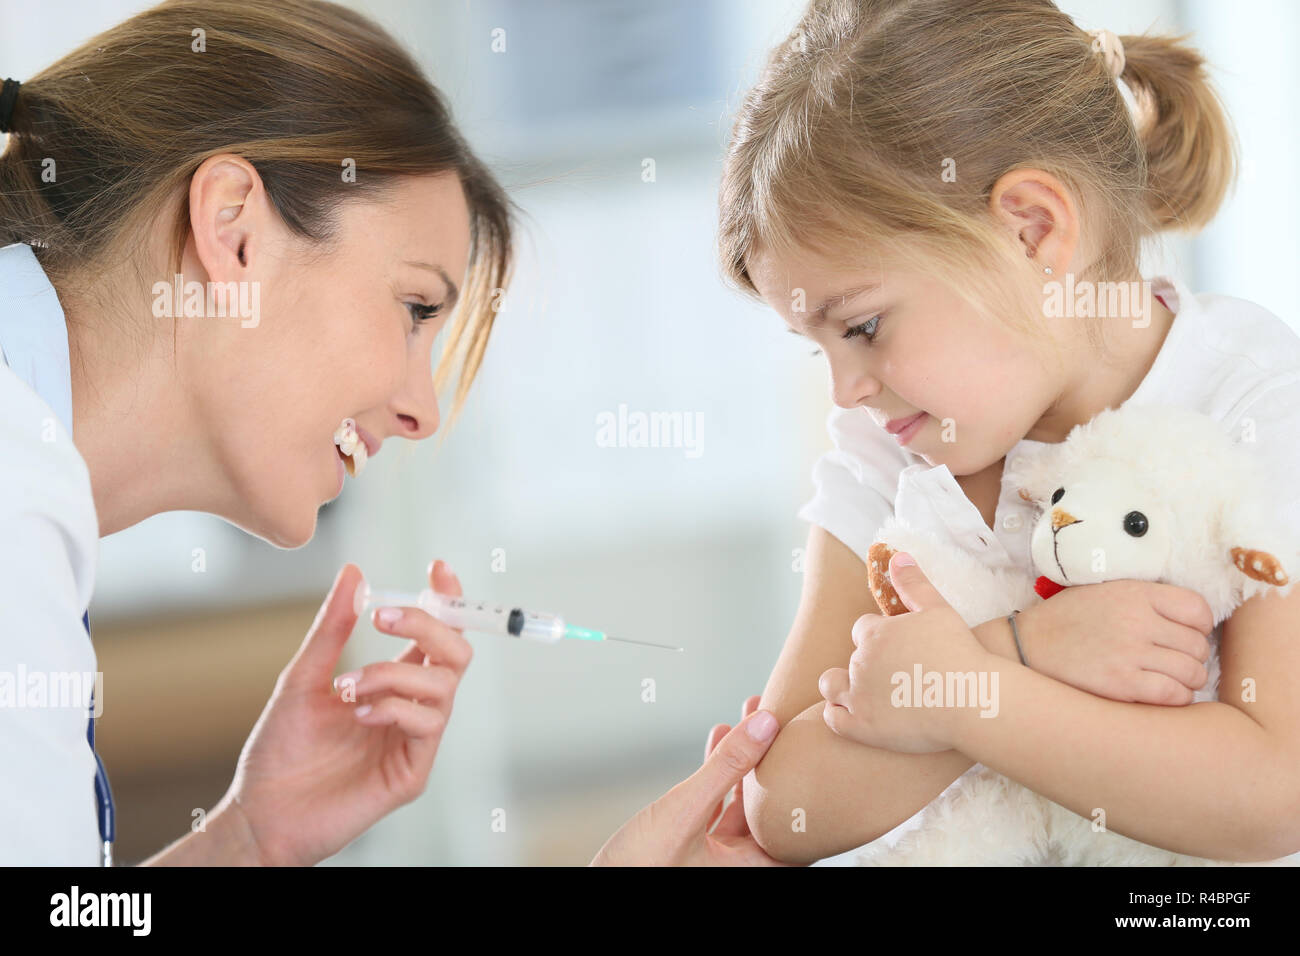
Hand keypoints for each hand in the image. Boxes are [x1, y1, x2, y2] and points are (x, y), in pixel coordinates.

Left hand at [218, 559, 471, 865]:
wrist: (261, 811)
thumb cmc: (281, 750)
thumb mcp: (303, 677)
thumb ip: (333, 628)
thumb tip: (353, 572)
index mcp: (394, 682)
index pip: (438, 635)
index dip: (447, 600)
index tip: (436, 568)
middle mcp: (412, 707)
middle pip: (456, 653)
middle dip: (428, 624)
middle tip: (382, 617)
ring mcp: (416, 740)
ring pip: (443, 685)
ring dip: (392, 673)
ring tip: (347, 688)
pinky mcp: (413, 772)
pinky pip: (427, 723)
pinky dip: (394, 706)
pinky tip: (359, 715)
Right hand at [590, 695, 788, 865]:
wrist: (594, 890)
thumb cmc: (637, 871)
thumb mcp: (685, 812)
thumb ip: (725, 768)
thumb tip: (764, 724)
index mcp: (751, 867)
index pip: (796, 822)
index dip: (805, 777)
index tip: (802, 736)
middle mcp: (739, 862)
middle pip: (772, 803)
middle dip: (773, 754)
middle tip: (776, 714)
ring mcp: (717, 853)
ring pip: (744, 797)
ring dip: (745, 757)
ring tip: (750, 715)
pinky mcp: (693, 844)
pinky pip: (717, 801)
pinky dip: (719, 770)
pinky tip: (719, 737)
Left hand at [820, 551, 989, 752]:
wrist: (972, 700)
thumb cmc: (960, 653)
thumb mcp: (938, 609)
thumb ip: (913, 583)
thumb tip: (896, 556)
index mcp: (873, 633)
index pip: (863, 630)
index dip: (880, 639)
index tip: (900, 650)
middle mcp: (859, 662)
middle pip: (853, 658)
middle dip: (868, 664)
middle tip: (897, 675)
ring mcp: (857, 696)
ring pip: (831, 685)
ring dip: (841, 687)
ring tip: (866, 693)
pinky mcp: (861, 727)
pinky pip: (834, 719)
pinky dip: (839, 716)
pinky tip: (858, 716)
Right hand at [1015, 579, 1214, 703]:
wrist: (1027, 645)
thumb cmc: (1068, 619)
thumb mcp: (1105, 591)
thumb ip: (1145, 598)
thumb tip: (1189, 618)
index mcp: (1135, 593)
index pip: (1198, 609)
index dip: (1200, 626)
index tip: (1187, 634)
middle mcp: (1136, 621)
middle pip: (1198, 645)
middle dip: (1192, 656)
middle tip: (1175, 661)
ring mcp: (1130, 654)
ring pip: (1192, 672)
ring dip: (1187, 679)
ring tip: (1171, 679)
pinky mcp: (1121, 684)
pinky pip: (1174, 695)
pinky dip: (1177, 697)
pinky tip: (1162, 693)